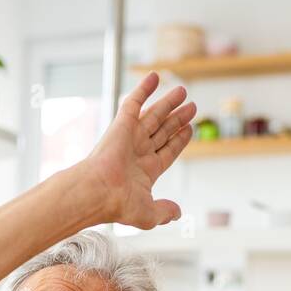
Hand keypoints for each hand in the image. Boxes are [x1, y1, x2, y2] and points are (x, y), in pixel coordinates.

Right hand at [81, 72, 194, 229]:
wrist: (99, 191)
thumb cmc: (118, 205)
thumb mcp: (149, 213)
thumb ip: (164, 212)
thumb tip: (177, 213)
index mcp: (145, 171)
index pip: (167, 151)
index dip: (179, 141)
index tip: (189, 129)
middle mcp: (138, 152)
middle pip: (163, 131)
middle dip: (177, 119)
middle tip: (191, 107)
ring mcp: (130, 137)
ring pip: (154, 115)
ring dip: (168, 103)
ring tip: (183, 92)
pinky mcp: (122, 124)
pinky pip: (134, 102)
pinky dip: (144, 89)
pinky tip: (155, 76)